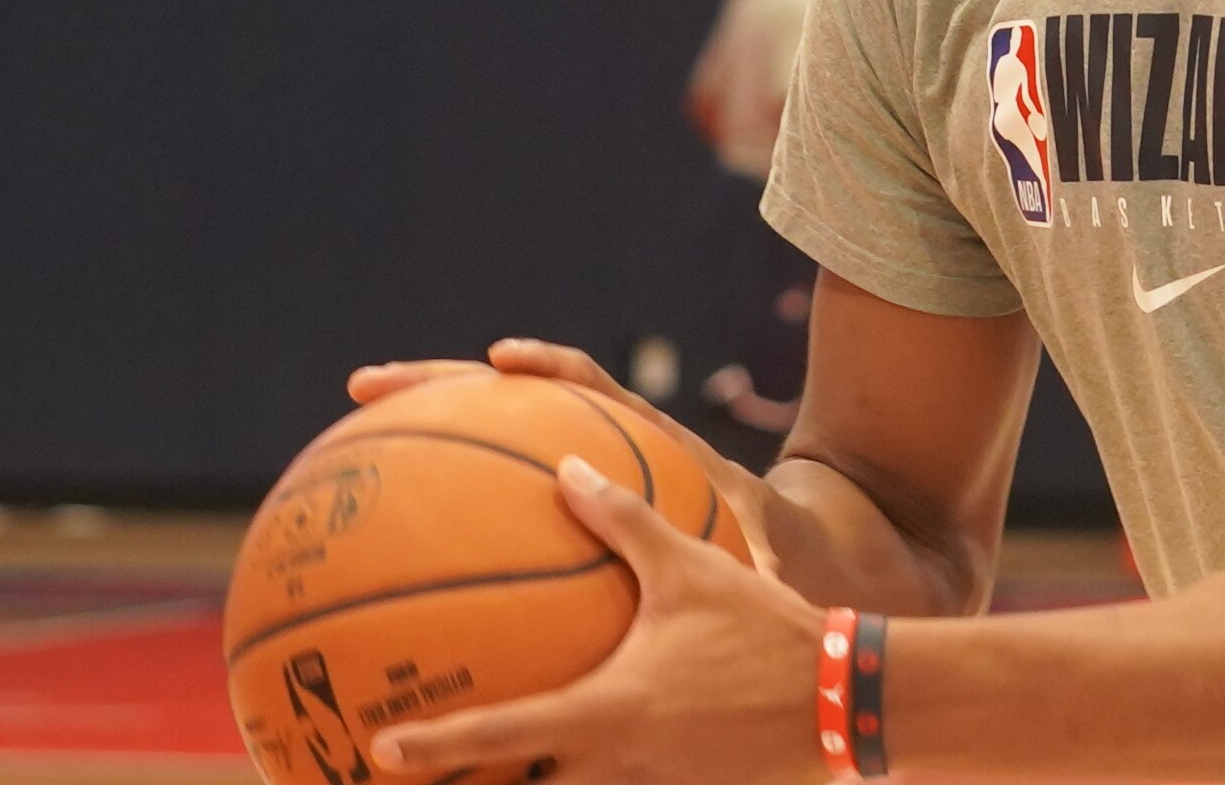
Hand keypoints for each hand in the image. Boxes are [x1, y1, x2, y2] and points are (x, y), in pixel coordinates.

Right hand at [349, 338, 778, 572]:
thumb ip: (768, 564)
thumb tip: (767, 587)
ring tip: (345, 446)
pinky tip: (387, 547)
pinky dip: (443, 504)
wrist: (788, 554)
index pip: (594, 388)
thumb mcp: (775, 557)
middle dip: (439, 383)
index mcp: (653, 444)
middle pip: (509, 400)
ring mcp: (576, 474)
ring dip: (420, 432)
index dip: (550, 367)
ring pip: (486, 440)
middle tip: (366, 386)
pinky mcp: (564, 508)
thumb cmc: (782, 553)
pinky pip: (490, 502)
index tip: (500, 359)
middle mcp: (602, 447)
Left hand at [373, 454, 827, 784]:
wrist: (843, 701)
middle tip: (409, 782)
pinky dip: (589, 783)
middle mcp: (617, 766)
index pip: (503, 735)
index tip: (380, 750)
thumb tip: (569, 470)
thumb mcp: (690, 569)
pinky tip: (582, 769)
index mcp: (605, 711)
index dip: (436, 747)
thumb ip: (623, 521)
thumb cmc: (763, 630)